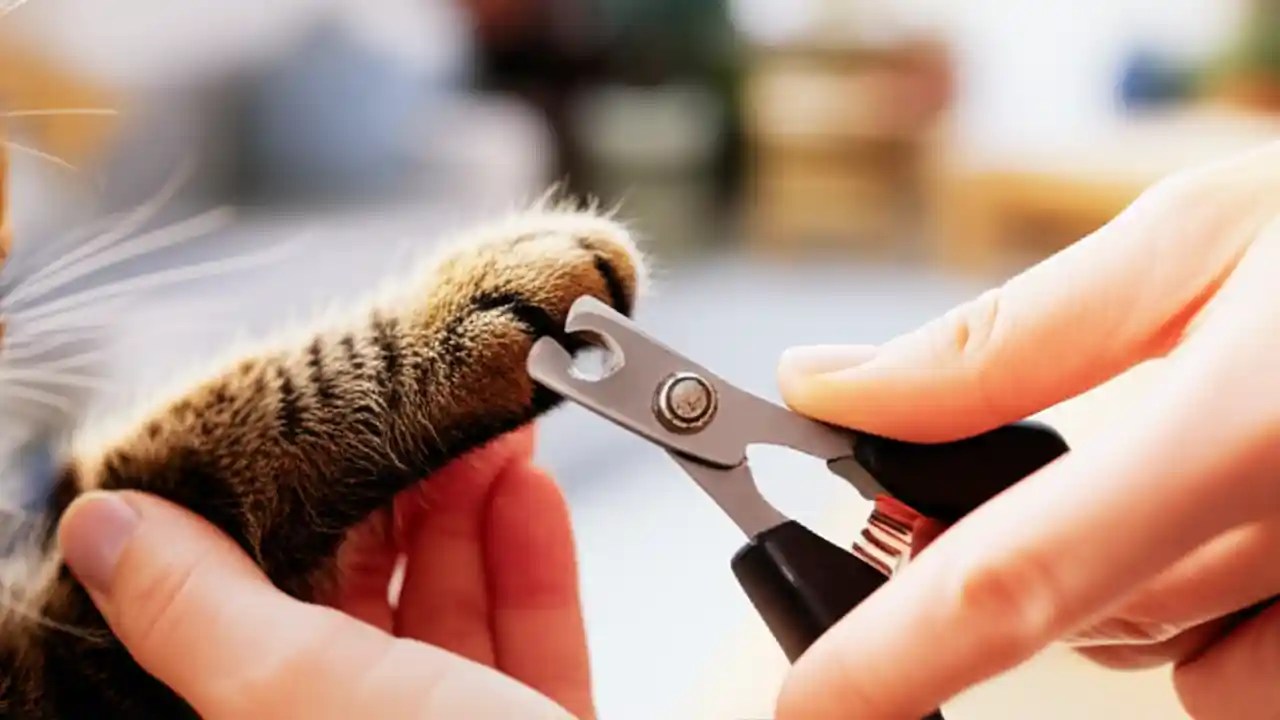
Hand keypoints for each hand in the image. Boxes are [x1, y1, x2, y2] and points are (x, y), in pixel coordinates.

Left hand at [58, 427, 593, 719]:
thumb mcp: (310, 698)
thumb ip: (202, 611)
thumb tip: (103, 529)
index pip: (256, 607)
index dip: (290, 511)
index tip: (324, 427)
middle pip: (366, 601)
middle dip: (401, 497)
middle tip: (429, 415)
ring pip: (455, 612)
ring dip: (476, 512)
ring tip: (491, 435)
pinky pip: (533, 639)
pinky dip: (537, 562)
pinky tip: (535, 498)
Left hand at [773, 142, 1279, 718]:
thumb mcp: (1199, 239)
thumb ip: (1006, 336)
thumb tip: (834, 382)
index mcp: (1249, 420)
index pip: (1021, 574)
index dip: (894, 655)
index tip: (813, 703)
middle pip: (1094, 619)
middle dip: (1049, 557)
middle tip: (1105, 451)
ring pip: (1184, 662)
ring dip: (1156, 590)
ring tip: (1231, 468)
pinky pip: (1262, 676)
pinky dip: (1239, 622)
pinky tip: (1279, 528)